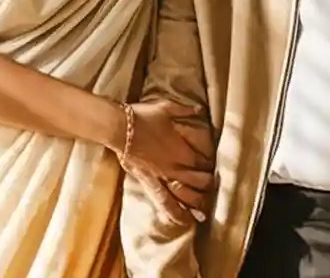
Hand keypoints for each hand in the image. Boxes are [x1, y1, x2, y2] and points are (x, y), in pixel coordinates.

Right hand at [119, 100, 213, 214]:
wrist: (118, 127)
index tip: (210, 166)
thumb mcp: (166, 108)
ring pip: (188, 196)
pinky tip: (185, 220)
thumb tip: (199, 109)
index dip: (210, 166)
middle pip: (201, 182)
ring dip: (198, 202)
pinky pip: (165, 202)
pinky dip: (176, 212)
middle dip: (208, 185)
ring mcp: (164, 178)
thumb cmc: (142, 116)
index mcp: (184, 151)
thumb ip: (184, 109)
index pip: (205, 163)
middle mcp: (177, 168)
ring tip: (204, 207)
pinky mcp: (150, 183)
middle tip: (210, 185)